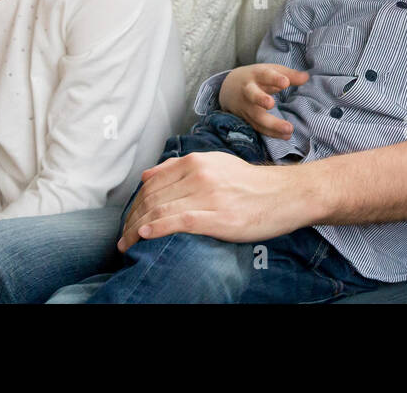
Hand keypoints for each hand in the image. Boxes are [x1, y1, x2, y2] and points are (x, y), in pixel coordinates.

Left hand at [117, 150, 307, 250]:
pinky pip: (179, 222)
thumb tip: (148, 176)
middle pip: (152, 198)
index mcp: (196, 162)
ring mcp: (208, 195)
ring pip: (160, 211)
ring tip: (127, 245)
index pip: (152, 184)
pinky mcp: (217, 216)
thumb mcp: (216, 164)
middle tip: (122, 238)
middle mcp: (199, 175)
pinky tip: (145, 237)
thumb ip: (181, 168)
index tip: (127, 221)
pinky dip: (157, 229)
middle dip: (131, 220)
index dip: (134, 205)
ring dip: (137, 230)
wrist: (284, 194)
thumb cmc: (251, 183)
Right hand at [218, 63, 308, 139]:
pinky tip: (286, 136)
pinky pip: (258, 128)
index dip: (274, 78)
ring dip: (271, 125)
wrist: (228, 87)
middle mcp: (248, 91)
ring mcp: (245, 107)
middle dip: (261, 99)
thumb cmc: (257, 77)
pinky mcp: (246, 120)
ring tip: (289, 130)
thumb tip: (306, 77)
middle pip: (253, 95)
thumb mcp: (270, 70)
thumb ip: (289, 74)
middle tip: (271, 104)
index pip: (265, 75)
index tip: (285, 82)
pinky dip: (271, 133)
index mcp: (256, 75)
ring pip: (256, 117)